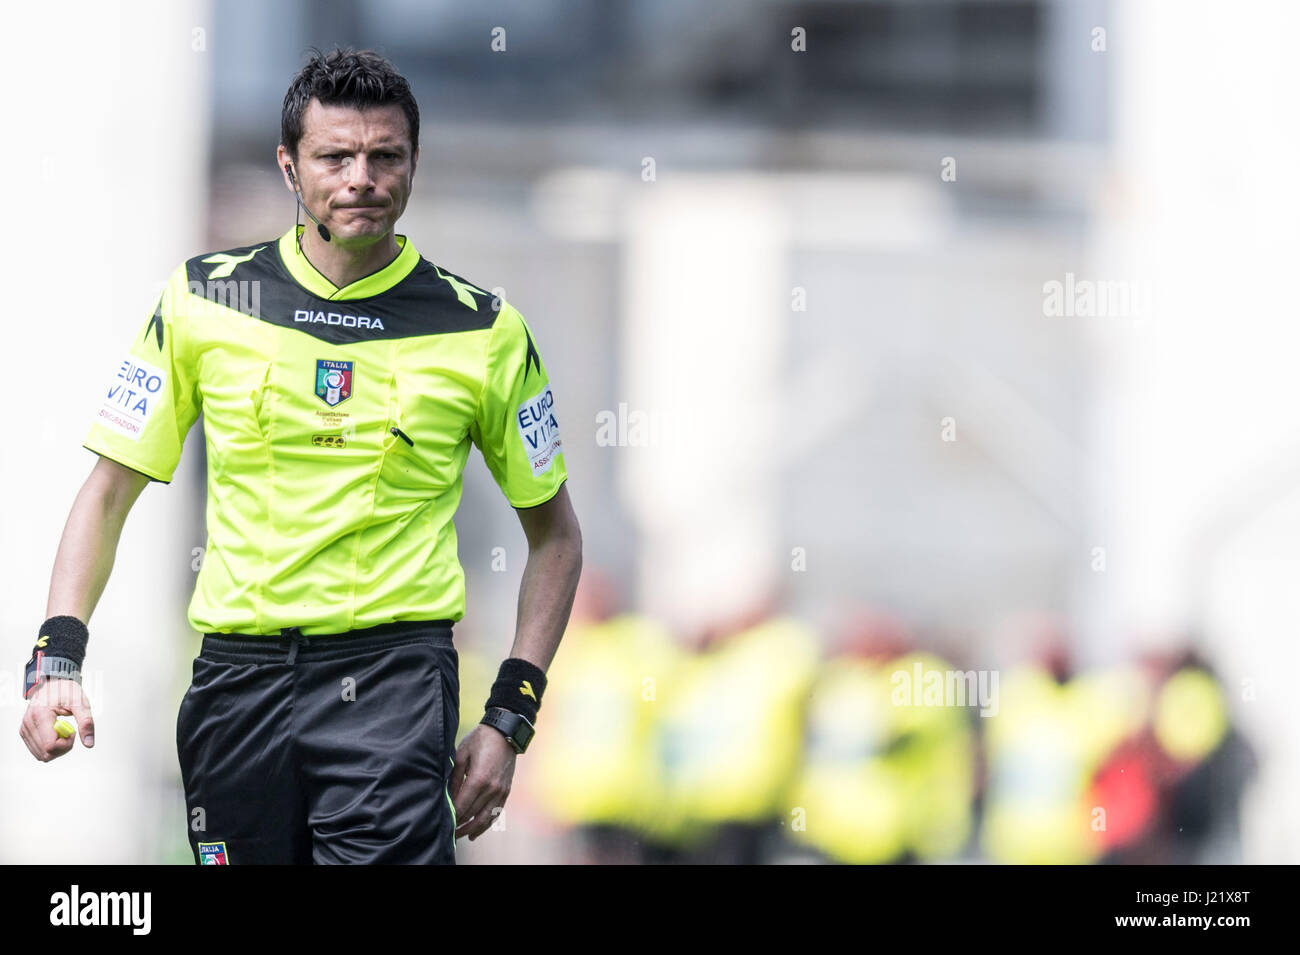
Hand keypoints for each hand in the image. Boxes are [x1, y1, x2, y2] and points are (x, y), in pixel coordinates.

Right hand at [19, 678, 94, 761]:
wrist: (53, 683)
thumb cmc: (66, 690)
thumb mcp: (81, 703)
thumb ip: (86, 722)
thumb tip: (89, 743)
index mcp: (40, 715)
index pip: (50, 745)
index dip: (66, 744)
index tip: (73, 731)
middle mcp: (28, 723)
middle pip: (46, 753)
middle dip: (63, 747)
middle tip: (70, 731)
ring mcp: (24, 729)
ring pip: (41, 755)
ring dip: (56, 749)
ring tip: (63, 731)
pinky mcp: (25, 732)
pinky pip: (37, 751)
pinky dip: (49, 747)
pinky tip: (56, 733)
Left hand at [448, 723, 516, 840]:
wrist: (505, 732)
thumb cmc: (480, 740)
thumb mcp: (461, 755)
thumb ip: (454, 779)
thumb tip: (447, 798)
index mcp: (478, 779)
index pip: (462, 806)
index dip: (452, 817)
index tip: (443, 823)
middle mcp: (492, 788)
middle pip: (472, 814)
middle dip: (458, 825)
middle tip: (447, 832)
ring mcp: (501, 791)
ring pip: (485, 818)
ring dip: (472, 829)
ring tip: (460, 836)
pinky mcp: (506, 791)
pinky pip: (496, 813)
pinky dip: (486, 824)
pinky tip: (476, 831)